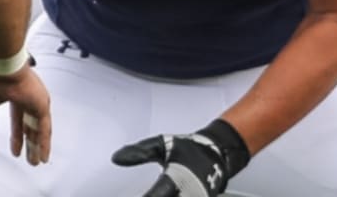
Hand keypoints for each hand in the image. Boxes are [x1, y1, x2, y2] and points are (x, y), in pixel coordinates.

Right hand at [0, 64, 51, 165]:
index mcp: (15, 94)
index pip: (18, 119)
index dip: (16, 135)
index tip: (15, 149)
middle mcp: (28, 97)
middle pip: (30, 125)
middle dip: (29, 143)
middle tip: (30, 158)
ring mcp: (36, 100)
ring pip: (39, 128)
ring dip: (38, 146)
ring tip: (37, 161)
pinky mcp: (41, 104)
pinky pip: (45, 128)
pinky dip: (44, 142)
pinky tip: (43, 155)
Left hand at [112, 120, 249, 196]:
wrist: (219, 151)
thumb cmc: (190, 148)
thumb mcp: (162, 144)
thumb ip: (138, 152)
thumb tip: (116, 157)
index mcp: (177, 176)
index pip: (156, 194)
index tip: (138, 196)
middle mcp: (189, 192)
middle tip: (143, 196)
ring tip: (149, 196)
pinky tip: (162, 196)